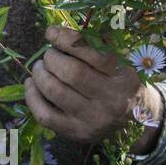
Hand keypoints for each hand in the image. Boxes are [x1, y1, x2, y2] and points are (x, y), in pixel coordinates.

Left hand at [24, 26, 162, 151]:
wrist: (134, 117)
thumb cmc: (119, 79)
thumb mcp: (119, 60)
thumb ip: (94, 44)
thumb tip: (55, 32)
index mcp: (125, 77)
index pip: (93, 53)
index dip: (67, 39)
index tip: (51, 32)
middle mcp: (111, 100)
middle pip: (71, 72)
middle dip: (52, 58)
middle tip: (50, 55)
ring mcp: (93, 120)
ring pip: (54, 91)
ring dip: (40, 74)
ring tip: (40, 67)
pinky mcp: (76, 133)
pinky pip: (44, 114)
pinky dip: (32, 96)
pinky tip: (32, 84)